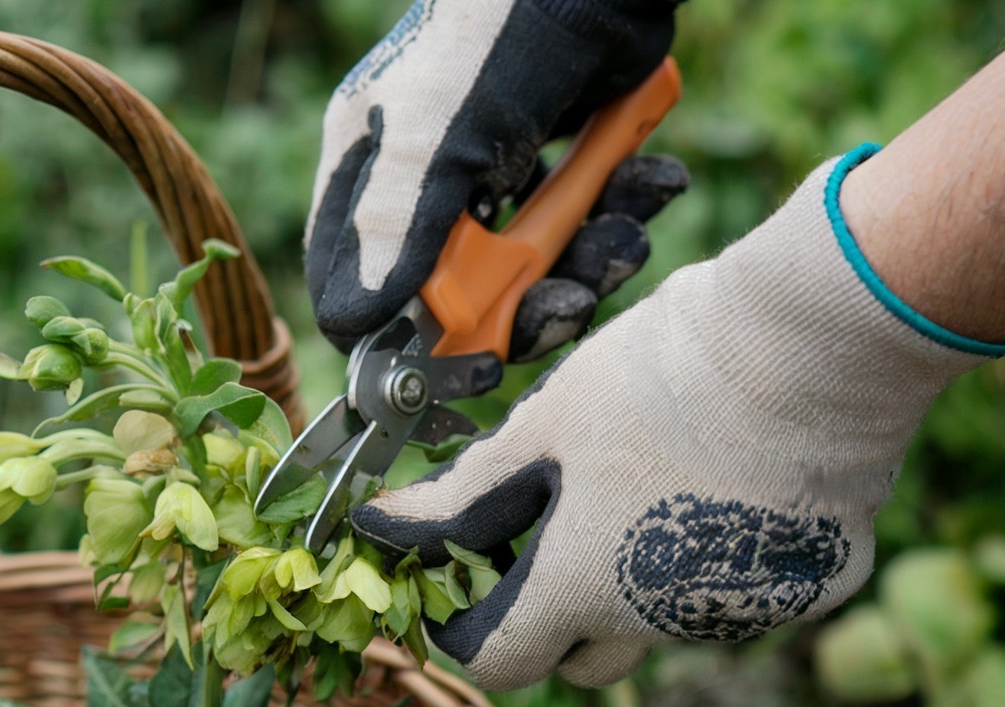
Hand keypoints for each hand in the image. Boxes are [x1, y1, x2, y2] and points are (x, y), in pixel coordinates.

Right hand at [306, 0, 684, 358]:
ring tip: (626, 230)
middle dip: (527, 307)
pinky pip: (587, 220)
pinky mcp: (561, 158)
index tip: (471, 368)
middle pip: (464, 297)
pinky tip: (654, 182)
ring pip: (535, 266)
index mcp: (370, 177)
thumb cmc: (495, 39)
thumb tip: (350, 326)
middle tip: (571, 302)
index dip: (409, 344)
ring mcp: (496, 172)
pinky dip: (625, 211)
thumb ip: (391, 235)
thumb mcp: (434, 143)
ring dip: (591, 261)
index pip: (361, 292)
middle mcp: (427, 183)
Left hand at [351, 153, 1004, 690]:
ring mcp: (747, 612)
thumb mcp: (543, 425)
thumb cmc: (661, 375)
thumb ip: (461, 494)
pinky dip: (724, 551)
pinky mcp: (815, 585)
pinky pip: (747, 587)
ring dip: (643, 577)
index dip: (468, 634)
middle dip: (556, 615)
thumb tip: (382, 525)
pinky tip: (734, 473)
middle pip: (586, 656)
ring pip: (668, 620)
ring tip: (656, 472)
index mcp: (584, 591)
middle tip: (556, 526)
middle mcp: (663, 626)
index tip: (465, 587)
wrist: (817, 342)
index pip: (500, 665)